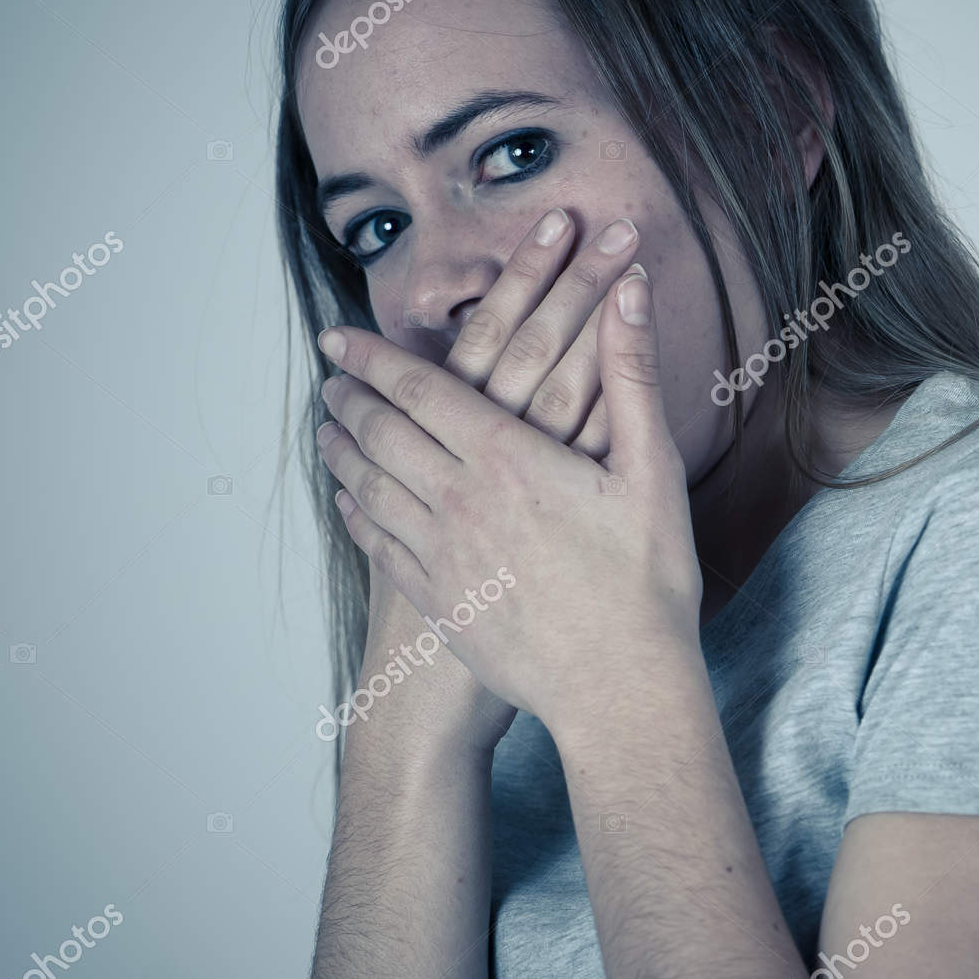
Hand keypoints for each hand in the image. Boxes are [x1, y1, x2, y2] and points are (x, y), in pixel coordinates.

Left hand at [317, 249, 703, 736]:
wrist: (619, 689)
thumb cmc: (646, 581)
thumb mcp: (652, 470)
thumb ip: (633, 373)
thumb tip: (629, 289)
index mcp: (507, 460)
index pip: (420, 391)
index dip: (374, 359)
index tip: (338, 336)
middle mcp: (459, 502)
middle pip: (382, 434)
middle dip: (350, 397)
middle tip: (328, 374)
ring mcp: (441, 557)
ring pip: (370, 487)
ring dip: (342, 451)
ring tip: (325, 428)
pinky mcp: (438, 604)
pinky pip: (378, 545)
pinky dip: (356, 512)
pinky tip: (351, 502)